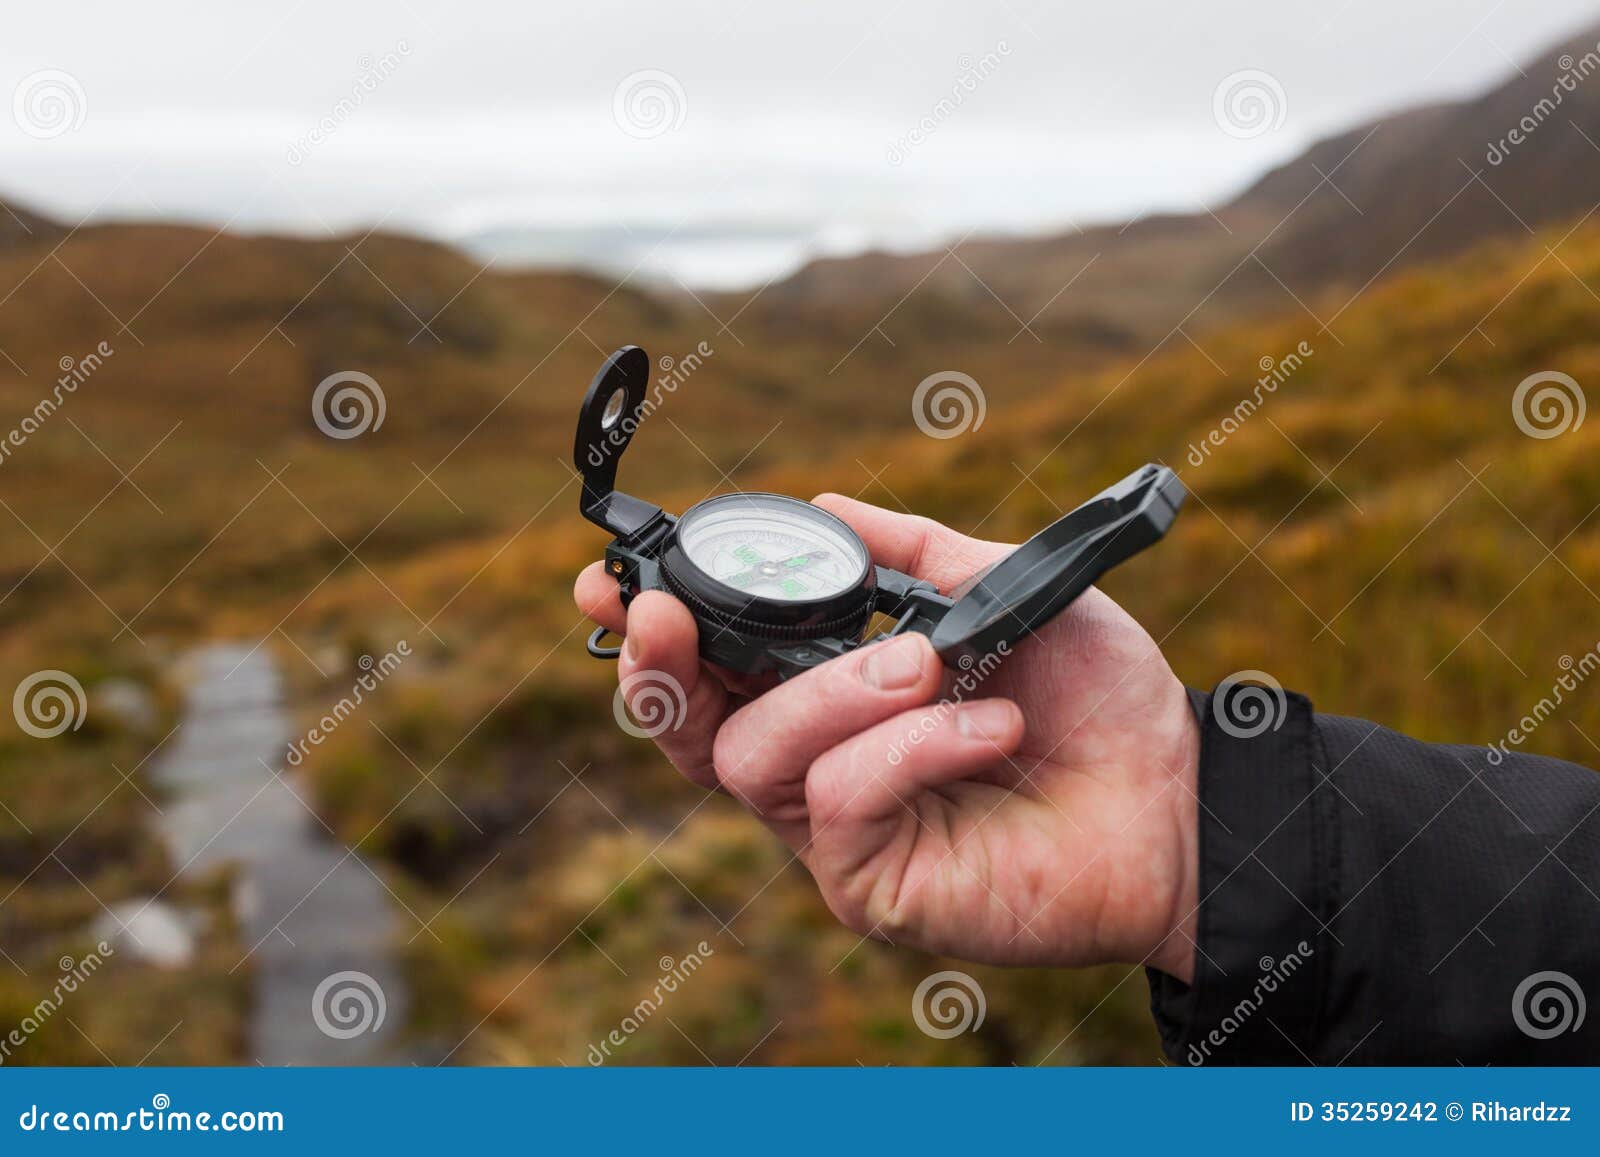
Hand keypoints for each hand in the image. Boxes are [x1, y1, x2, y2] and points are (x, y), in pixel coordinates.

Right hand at [574, 495, 1199, 980]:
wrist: (1176, 791)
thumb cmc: (1091, 698)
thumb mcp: (998, 591)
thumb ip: (908, 552)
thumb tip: (820, 508)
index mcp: (831, 697)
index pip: (710, 670)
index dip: (650, 629)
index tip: (607, 580)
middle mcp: (817, 767)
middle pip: (689, 729)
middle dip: (662, 665)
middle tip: (666, 612)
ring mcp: (839, 834)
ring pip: (756, 757)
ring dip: (836, 692)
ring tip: (928, 663)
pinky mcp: (874, 887)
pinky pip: (843, 800)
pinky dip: (911, 745)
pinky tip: (989, 724)